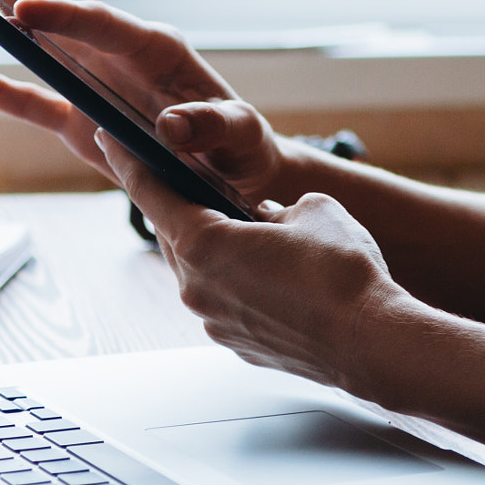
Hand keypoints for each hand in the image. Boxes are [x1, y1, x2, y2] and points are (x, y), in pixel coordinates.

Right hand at [0, 0, 284, 195]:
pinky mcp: (81, 120)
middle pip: (56, 20)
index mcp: (158, 50)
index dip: (62, 17)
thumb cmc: (243, 145)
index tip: (23, 11)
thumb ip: (211, 126)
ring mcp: (95, 86)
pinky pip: (35, 102)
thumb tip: (171, 127)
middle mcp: (119, 58)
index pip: (103, 25)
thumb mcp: (240, 135)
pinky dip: (2, 91)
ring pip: (36, 51)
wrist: (237, 174)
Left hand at [95, 129, 407, 391]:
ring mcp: (215, 321)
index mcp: (204, 244)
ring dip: (219, 247)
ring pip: (202, 270)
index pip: (150, 192)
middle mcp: (197, 287)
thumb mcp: (313, 209)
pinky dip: (241, 282)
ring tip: (259, 234)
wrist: (373, 344)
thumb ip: (277, 206)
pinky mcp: (238, 344)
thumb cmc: (343, 276)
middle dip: (186, 206)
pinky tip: (279, 277)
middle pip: (175, 233)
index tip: (111, 140)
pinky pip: (227, 300)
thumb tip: (273, 218)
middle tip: (197, 182)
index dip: (129, 161)